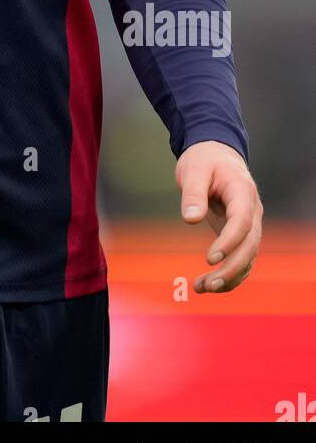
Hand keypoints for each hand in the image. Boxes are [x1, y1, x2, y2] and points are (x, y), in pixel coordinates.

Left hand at [175, 141, 262, 294]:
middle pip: (249, 245)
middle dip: (231, 268)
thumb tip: (190, 219)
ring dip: (229, 277)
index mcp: (242, 192)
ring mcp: (249, 223)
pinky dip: (228, 274)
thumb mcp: (194, 169)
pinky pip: (241, 258)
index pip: (241, 222)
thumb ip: (193, 192)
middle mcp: (251, 211)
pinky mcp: (240, 233)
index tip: (209, 259)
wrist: (216, 154)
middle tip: (207, 284)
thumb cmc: (204, 159)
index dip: (228, 242)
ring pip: (247, 257)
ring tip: (201, 288)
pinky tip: (206, 284)